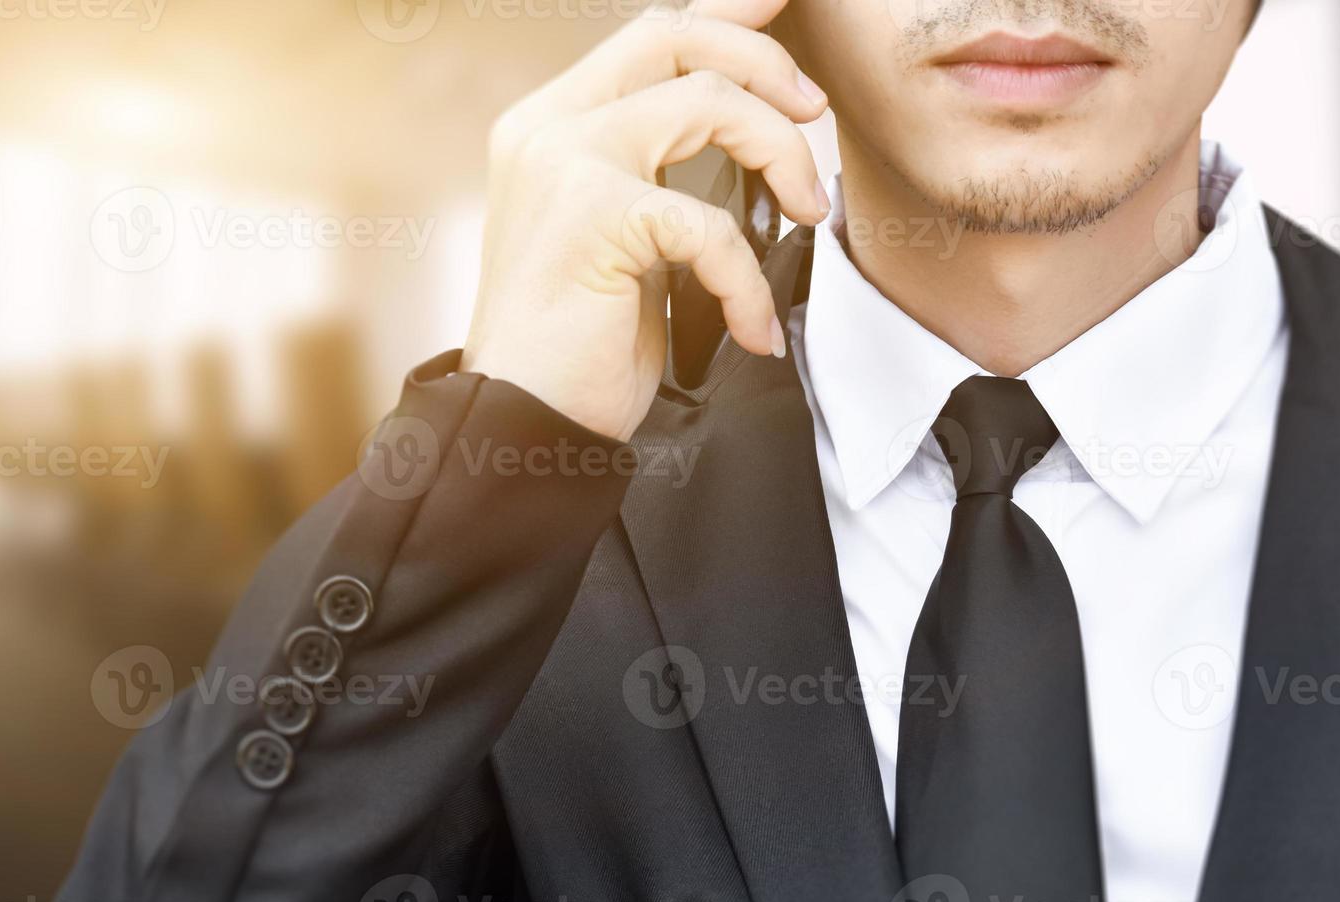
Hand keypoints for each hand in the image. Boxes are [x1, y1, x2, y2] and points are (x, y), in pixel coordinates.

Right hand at [461, 0, 829, 441]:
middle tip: (814, 115)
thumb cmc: (577, 345)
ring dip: (781, 155)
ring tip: (803, 215)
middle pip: (676, 38)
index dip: (726, 13)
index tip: (780, 3)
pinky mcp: (593, 216)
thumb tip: (736, 127)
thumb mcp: (623, 238)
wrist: (525, 422)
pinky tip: (753, 330)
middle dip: (765, 62)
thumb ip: (660, 171)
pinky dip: (748, 280)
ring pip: (710, 102)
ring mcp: (564, 163)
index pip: (649, 36)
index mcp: (550, 124)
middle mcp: (547, 127)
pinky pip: (711, 223)